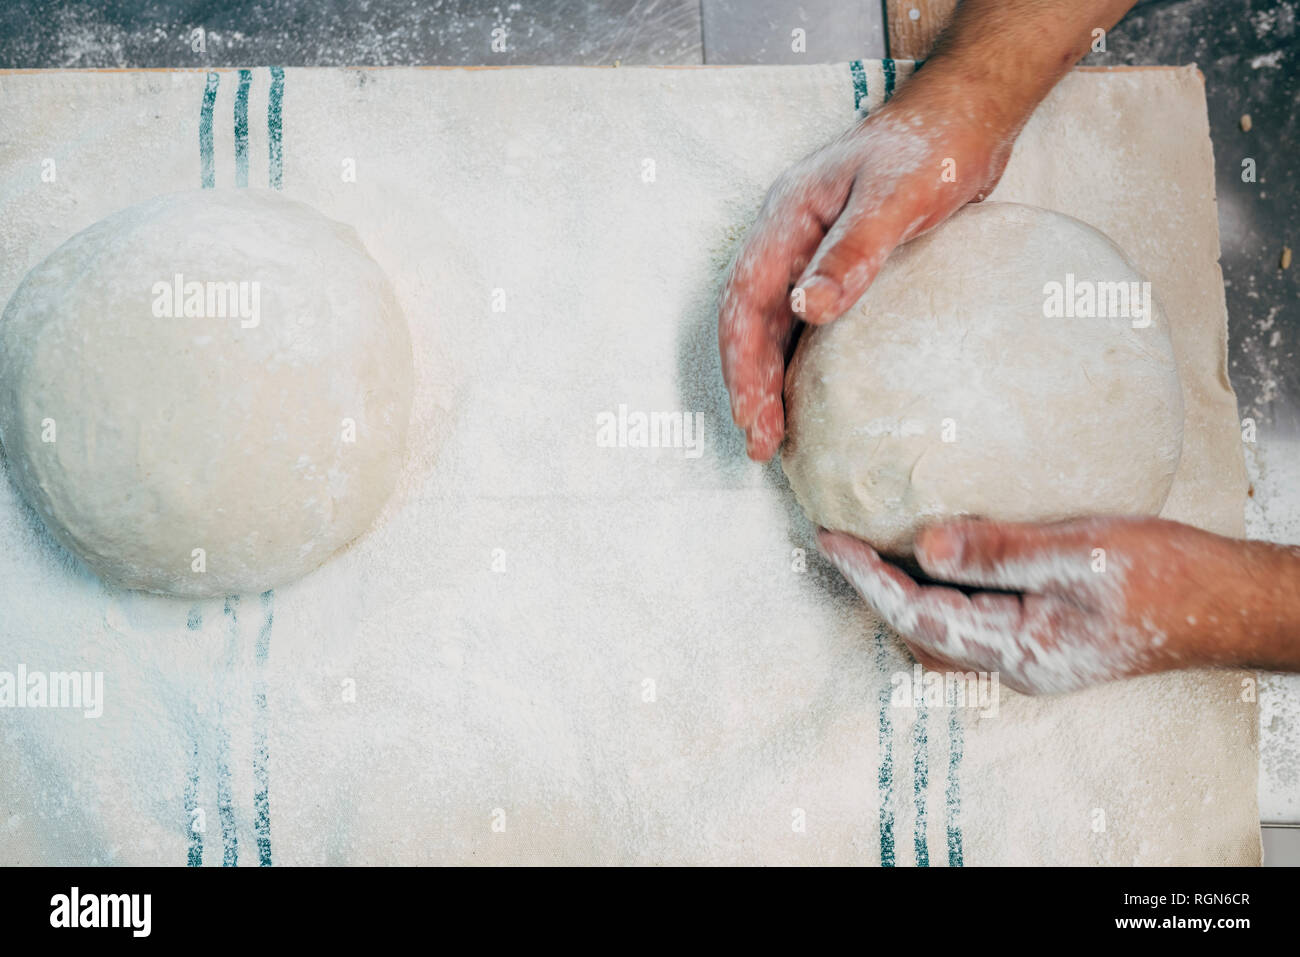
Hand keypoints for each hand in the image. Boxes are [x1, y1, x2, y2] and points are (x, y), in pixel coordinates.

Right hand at [717, 69, 1019, 461]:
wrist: (967, 118)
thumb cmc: (931, 148)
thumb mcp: (895, 200)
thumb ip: (852, 253)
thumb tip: (808, 309)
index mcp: (786, 220)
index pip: (747, 304)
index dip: (744, 365)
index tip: (754, 417)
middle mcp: (789, 239)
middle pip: (753, 322)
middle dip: (750, 384)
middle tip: (761, 444)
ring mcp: (812, 252)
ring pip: (775, 325)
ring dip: (770, 378)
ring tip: (775, 433)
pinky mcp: (840, 264)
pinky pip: (807, 321)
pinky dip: (800, 360)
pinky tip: (810, 395)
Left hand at [816, 516, 1291, 694]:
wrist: (1229, 605)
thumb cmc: (1167, 576)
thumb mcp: (1079, 552)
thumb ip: (1000, 550)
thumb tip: (925, 545)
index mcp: (1019, 650)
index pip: (918, 614)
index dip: (868, 577)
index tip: (829, 539)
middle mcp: (1015, 665)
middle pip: (918, 631)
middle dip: (874, 590)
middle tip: (839, 542)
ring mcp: (1029, 657)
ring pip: (941, 630)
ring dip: (903, 593)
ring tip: (871, 547)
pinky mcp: (1043, 641)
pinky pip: (971, 620)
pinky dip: (940, 591)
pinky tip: (934, 557)